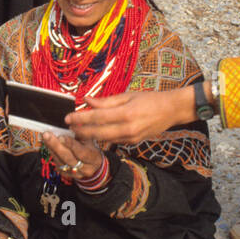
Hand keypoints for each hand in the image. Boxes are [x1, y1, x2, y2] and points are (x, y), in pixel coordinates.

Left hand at [40, 131, 104, 180]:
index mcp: (93, 158)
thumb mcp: (90, 141)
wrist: (94, 167)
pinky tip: (49, 146)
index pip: (81, 152)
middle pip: (68, 158)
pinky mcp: (68, 176)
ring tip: (45, 138)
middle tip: (46, 135)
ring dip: (52, 149)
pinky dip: (53, 155)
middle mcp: (86, 168)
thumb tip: (69, 127)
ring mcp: (76, 174)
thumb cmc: (91, 149)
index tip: (61, 136)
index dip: (70, 144)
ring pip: (61, 162)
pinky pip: (58, 166)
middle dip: (56, 146)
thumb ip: (81, 136)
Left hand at [64, 88, 191, 146]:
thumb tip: (87, 100)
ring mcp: (131, 137)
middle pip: (98, 132)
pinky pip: (114, 140)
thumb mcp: (128, 96)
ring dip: (90, 136)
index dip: (80, 118)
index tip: (67, 117)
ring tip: (77, 131)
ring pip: (105, 139)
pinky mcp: (134, 142)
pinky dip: (103, 137)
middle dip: (81, 131)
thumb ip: (106, 101)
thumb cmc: (150, 99)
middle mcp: (128, 128)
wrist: (172, 111)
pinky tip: (94, 133)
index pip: (97, 117)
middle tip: (68, 127)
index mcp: (126, 113)